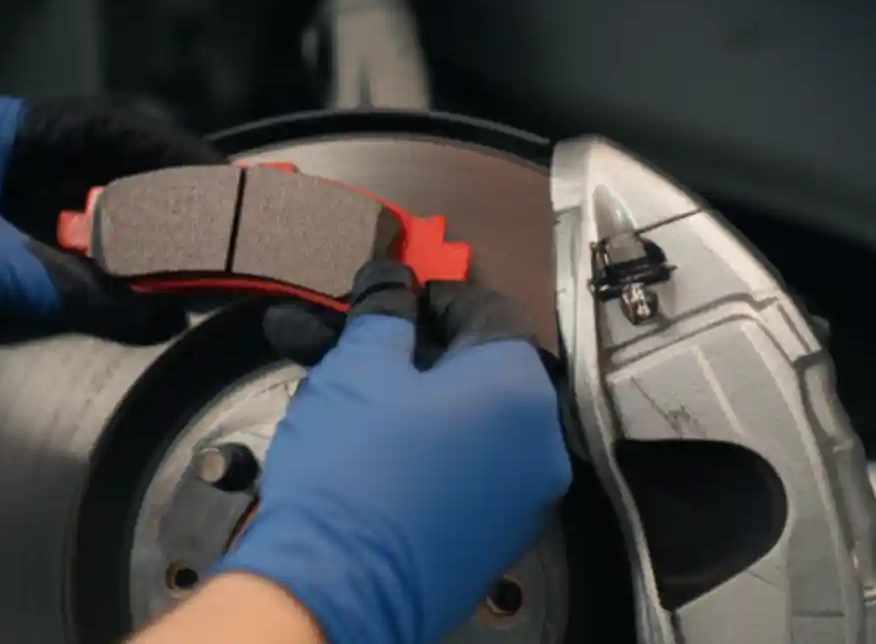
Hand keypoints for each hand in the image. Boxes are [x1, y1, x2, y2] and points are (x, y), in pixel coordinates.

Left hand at [0, 95, 220, 378]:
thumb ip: (72, 290)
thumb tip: (154, 317)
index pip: (106, 125)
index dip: (170, 150)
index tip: (220, 179)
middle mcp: (1, 156)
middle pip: (104, 169)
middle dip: (162, 200)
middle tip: (217, 229)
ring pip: (85, 214)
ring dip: (134, 242)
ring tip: (187, 265)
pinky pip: (61, 251)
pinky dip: (98, 272)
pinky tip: (132, 294)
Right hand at [219, 262, 571, 642]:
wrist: (337, 592)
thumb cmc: (353, 469)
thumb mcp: (359, 368)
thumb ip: (382, 313)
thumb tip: (390, 283)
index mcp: (520, 388)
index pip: (486, 311)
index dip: (431, 295)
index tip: (388, 296)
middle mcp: (538, 443)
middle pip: (474, 370)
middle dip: (407, 350)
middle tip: (352, 342)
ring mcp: (520, 498)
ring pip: (463, 422)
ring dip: (405, 398)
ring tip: (339, 390)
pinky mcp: (491, 539)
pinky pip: (462, 470)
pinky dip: (421, 447)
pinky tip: (363, 441)